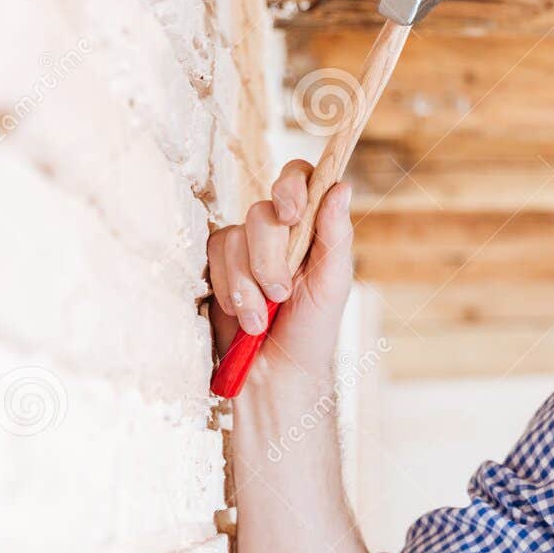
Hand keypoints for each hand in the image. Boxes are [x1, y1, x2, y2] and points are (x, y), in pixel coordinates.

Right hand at [205, 161, 353, 386]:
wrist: (275, 372)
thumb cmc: (312, 329)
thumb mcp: (332, 283)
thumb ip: (335, 235)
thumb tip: (341, 186)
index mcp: (311, 228)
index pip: (300, 180)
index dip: (290, 186)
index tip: (291, 214)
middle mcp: (276, 231)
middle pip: (261, 213)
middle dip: (268, 259)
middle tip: (280, 295)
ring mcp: (244, 247)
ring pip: (233, 237)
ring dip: (247, 284)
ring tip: (260, 319)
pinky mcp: (217, 265)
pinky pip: (212, 255)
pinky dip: (228, 289)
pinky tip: (240, 315)